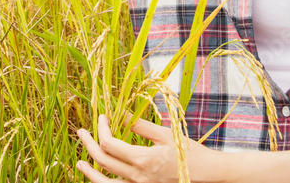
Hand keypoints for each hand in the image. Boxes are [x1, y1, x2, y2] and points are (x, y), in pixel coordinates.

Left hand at [75, 113, 227, 182]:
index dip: (101, 129)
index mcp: (144, 160)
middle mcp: (139, 177)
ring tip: (80, 164)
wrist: (208, 175)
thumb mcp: (165, 135)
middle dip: (89, 145)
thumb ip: (140, 125)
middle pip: (103, 161)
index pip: (110, 145)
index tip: (103, 117)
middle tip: (82, 132)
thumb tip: (120, 112)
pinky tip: (99, 176)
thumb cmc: (189, 152)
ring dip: (90, 172)